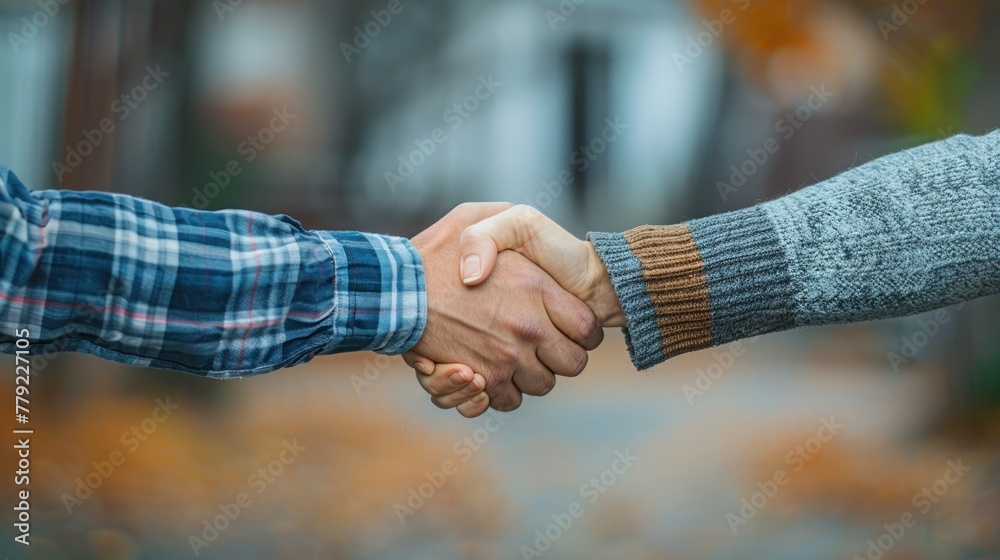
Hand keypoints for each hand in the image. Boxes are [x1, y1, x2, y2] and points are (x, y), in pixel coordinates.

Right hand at [408, 203, 603, 411]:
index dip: (580, 331)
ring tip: (513, 357)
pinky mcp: (483, 379)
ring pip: (542, 385)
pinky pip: (509, 399)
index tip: (566, 327)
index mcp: (536, 287)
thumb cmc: (431, 252)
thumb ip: (504, 220)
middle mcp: (528, 326)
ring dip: (530, 375)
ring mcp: (507, 357)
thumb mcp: (474, 216)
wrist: (392, 289)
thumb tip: (526, 250)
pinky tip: (492, 372)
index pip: (587, 327)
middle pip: (572, 363)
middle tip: (542, 346)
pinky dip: (503, 392)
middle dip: (560, 358)